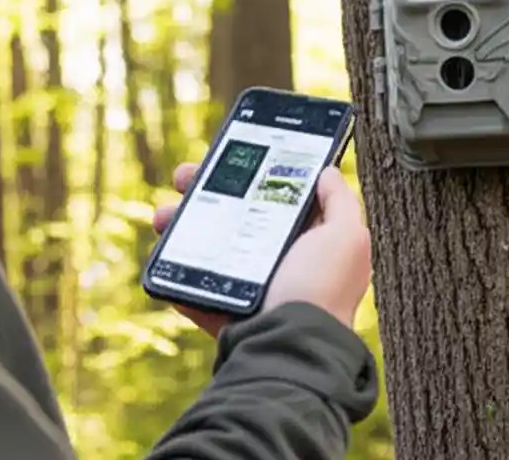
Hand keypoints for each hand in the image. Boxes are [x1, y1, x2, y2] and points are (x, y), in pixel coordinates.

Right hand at [151, 162, 372, 335]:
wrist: (292, 349)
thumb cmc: (321, 289)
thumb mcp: (347, 236)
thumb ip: (341, 201)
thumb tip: (326, 171)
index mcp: (308, 243)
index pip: (275, 200)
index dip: (249, 176)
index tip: (222, 160)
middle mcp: (281, 267)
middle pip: (235, 220)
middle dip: (204, 196)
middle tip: (181, 180)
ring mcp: (252, 294)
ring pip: (209, 253)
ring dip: (180, 230)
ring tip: (161, 219)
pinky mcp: (227, 319)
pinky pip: (196, 294)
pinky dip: (179, 277)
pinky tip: (165, 259)